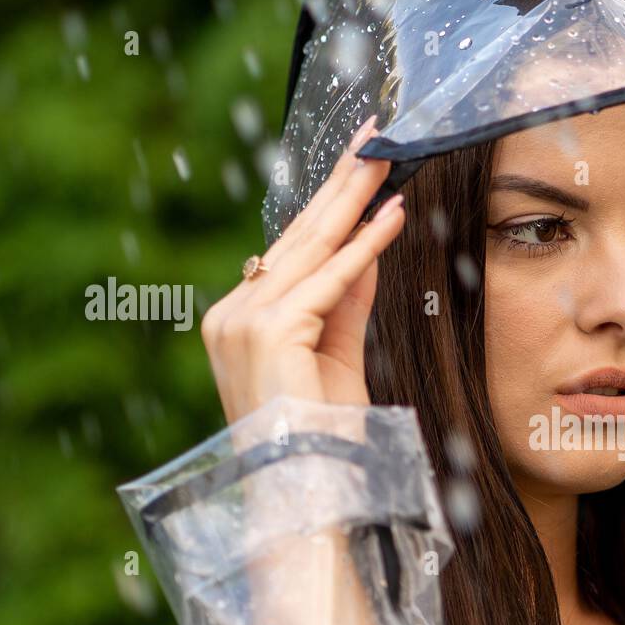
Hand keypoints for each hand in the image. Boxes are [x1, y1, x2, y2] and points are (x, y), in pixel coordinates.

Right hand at [201, 116, 403, 423]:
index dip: (330, 203)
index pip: (293, 249)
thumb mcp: (338, 354)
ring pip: (313, 246)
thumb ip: (348, 299)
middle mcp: (232, 312)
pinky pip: (330, 279)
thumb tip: (371, 242)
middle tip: (374, 133)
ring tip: (386, 156)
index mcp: (239, 318)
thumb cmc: (320, 436)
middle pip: (300, 235)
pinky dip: (365, 247)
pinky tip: (392, 214)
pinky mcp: (270, 331)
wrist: (306, 491)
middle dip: (342, 181)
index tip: (359, 163)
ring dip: (354, 197)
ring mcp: (244, 319)